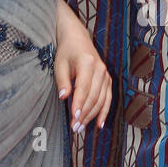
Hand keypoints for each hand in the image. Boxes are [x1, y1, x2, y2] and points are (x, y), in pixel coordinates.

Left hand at [54, 3, 111, 131]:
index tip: (74, 117)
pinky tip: (99, 124)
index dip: (80, 104)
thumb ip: (62, 81)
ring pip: (101, 100)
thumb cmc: (66, 52)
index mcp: (87, 63)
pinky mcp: (107, 80)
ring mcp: (106, 75)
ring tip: (82, 128)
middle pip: (94, 96)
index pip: (84, 88)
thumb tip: (64, 97)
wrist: (78, 38)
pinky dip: (104, 112)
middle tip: (75, 128)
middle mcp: (100, 69)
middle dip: (85, 114)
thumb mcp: (59, 64)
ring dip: (92, 116)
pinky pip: (108, 98)